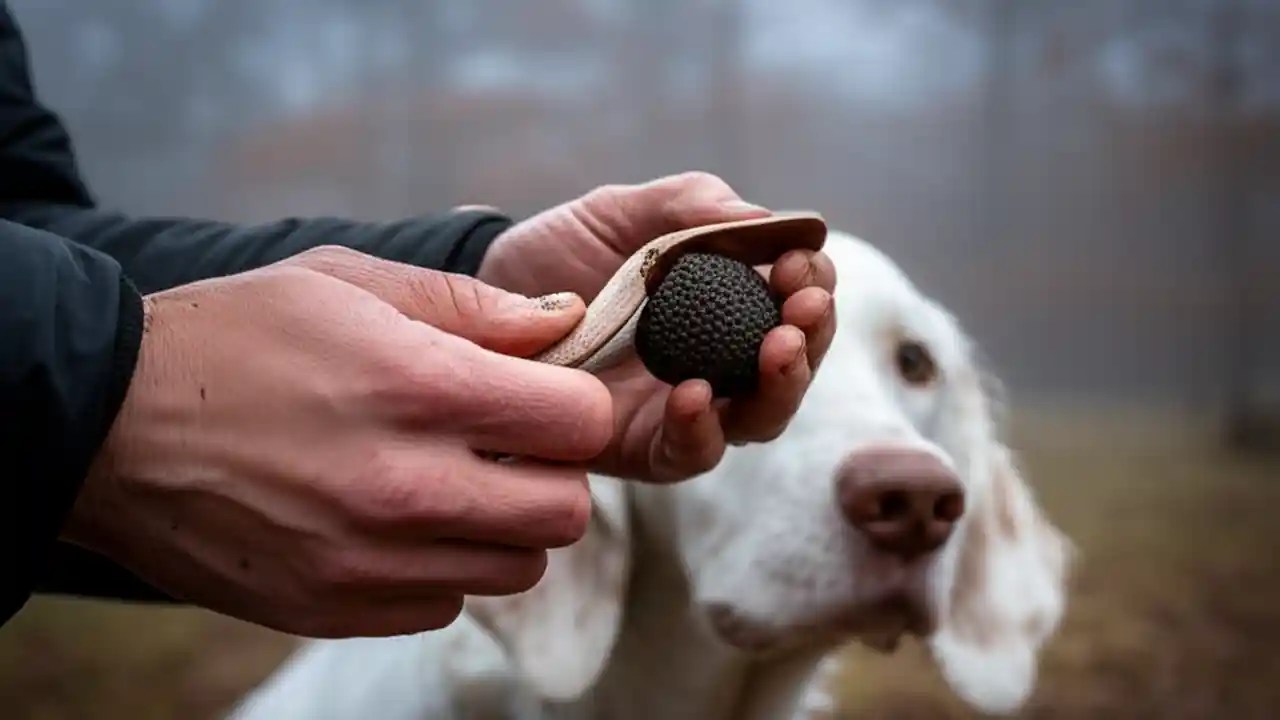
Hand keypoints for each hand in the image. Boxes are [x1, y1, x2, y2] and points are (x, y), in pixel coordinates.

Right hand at [66, 247, 612, 637]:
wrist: (107, 426)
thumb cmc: (234, 337)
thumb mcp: (347, 282)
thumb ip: (470, 305)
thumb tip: (563, 323)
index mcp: (417, 388)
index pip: (579, 422)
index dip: (574, 405)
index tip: (545, 397)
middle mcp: (404, 487)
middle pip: (565, 513)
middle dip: (554, 477)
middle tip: (509, 449)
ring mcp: (369, 561)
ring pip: (516, 570)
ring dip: (503, 528)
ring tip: (451, 484)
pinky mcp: (334, 608)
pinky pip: (444, 605)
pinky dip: (442, 569)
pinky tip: (399, 525)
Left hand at [478, 172, 836, 482]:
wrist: (485, 291)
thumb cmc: (562, 249)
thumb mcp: (626, 212)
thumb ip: (691, 204)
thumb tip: (769, 220)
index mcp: (727, 304)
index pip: (794, 302)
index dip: (812, 282)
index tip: (801, 262)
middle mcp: (717, 362)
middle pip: (791, 367)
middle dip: (813, 336)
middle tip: (806, 306)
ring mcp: (681, 410)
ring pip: (758, 418)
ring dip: (781, 385)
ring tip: (778, 347)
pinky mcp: (640, 448)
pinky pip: (688, 454)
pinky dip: (700, 427)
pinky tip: (693, 392)